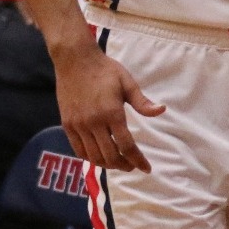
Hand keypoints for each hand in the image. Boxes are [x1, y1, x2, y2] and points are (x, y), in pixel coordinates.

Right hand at [54, 42, 165, 172]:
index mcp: (112, 112)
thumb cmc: (104, 70)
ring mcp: (78, 125)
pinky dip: (90, 158)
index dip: (138, 160)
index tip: (146, 168)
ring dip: (108, 165)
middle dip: (124, 165)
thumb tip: (161, 111)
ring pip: (94, 156)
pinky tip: (99, 157)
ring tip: (118, 163)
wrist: (75, 60)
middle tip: (132, 165)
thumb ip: (142, 102)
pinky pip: (78, 150)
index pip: (127, 145)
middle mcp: (94, 122)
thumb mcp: (127, 82)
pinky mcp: (67, 125)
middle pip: (110, 156)